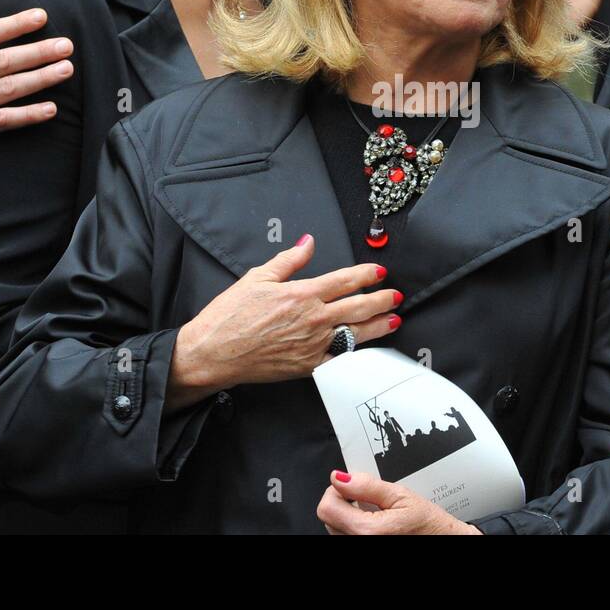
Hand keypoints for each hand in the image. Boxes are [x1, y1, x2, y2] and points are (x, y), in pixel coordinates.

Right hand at [0, 0, 73, 205]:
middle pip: (2, 60)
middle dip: (37, 51)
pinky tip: (51, 109)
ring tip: (67, 69)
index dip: (15, 24)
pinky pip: (3, 120)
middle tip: (67, 45)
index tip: (43, 16)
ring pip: (7, 88)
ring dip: (40, 78)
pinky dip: (28, 114)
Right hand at [167, 234, 400, 410]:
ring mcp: (313, 345)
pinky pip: (340, 361)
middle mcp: (313, 319)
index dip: (366, 275)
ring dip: (378, 326)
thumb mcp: (257, 278)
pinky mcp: (307, 366)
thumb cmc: (230, 315)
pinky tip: (369, 351)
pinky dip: (357, 355)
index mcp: (302, 294)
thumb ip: (288, 260)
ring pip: (356, 334)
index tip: (379, 272)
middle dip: (381, 300)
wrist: (213, 352)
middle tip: (395, 296)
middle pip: (358, 307)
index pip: (344, 281)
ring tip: (394, 320)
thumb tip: (308, 243)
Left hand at [317, 471, 480, 534]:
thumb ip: (366, 486)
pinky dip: (353, 526)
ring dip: (347, 515)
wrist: (441, 541)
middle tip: (367, 498)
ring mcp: (359, 549)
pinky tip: (373, 523)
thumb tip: (340, 477)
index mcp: (367, 531)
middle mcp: (359, 544)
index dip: (338, 490)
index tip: (354, 486)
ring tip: (373, 512)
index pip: (326, 506)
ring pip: (334, 527)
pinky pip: (344, 536)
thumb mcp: (400, 495)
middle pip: (328, 517)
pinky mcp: (361, 550)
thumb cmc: (427, 523)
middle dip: (343, 502)